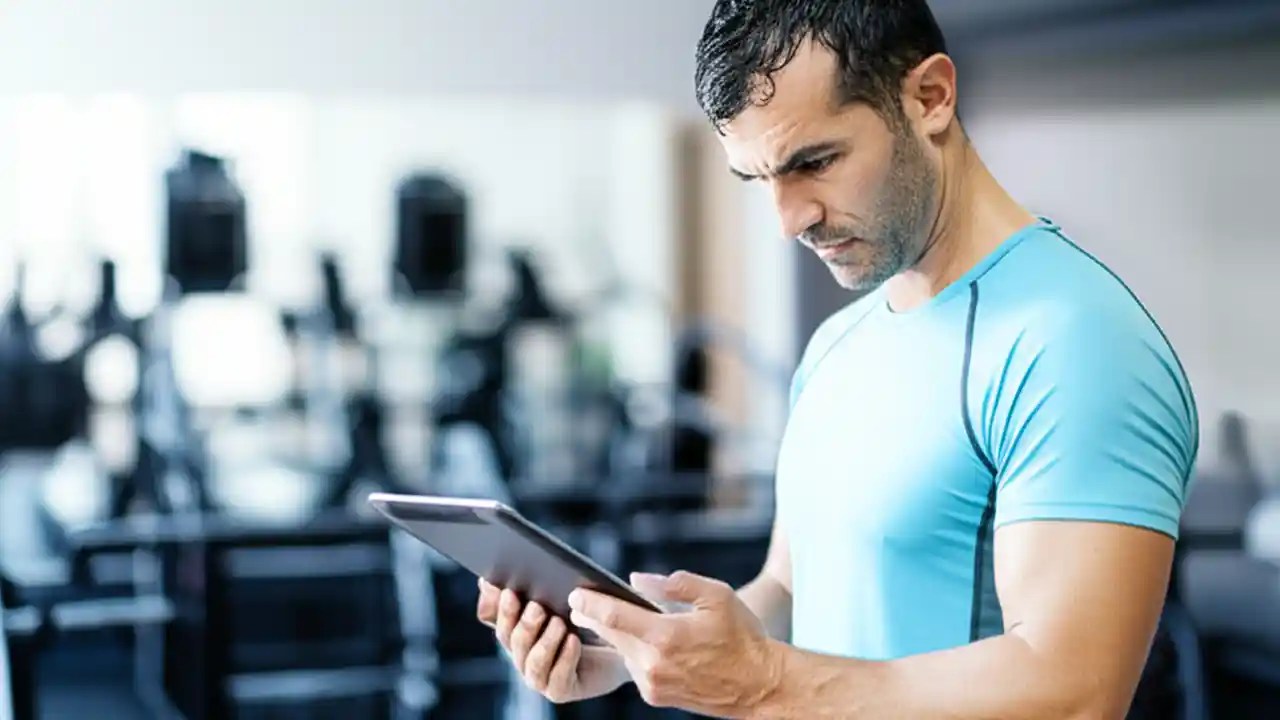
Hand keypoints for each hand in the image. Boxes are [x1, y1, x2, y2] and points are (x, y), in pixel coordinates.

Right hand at [476, 578, 629, 702]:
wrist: (617, 642)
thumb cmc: (585, 615)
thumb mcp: (562, 593)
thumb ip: (536, 584)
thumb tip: (503, 574)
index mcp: (514, 625)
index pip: (490, 616)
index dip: (495, 604)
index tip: (507, 589)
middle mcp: (520, 652)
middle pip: (509, 638)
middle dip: (522, 622)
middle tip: (537, 606)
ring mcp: (537, 675)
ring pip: (531, 661)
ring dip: (544, 642)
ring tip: (559, 623)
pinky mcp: (559, 690)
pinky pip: (556, 679)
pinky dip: (564, 658)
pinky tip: (574, 641)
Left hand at [568, 571, 784, 717]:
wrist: (760, 687)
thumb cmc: (743, 637)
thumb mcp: (717, 596)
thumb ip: (675, 583)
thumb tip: (637, 579)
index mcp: (666, 636)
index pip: (614, 617)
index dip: (591, 603)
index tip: (575, 593)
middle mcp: (654, 664)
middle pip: (611, 636)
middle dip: (594, 618)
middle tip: (580, 603)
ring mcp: (653, 684)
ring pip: (623, 652)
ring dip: (616, 636)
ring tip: (609, 617)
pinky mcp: (656, 696)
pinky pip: (636, 668)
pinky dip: (634, 652)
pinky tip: (639, 641)